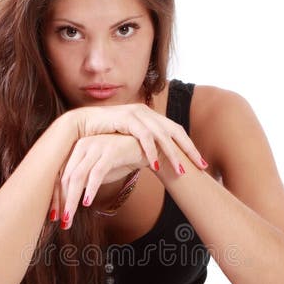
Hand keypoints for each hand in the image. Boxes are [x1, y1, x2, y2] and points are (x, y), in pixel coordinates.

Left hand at [49, 133, 149, 229]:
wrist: (145, 148)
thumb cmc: (119, 161)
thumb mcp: (96, 171)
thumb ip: (82, 181)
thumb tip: (66, 201)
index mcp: (75, 150)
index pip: (60, 175)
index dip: (56, 197)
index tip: (54, 216)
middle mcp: (82, 145)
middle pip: (66, 177)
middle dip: (62, 202)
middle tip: (62, 222)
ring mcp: (96, 146)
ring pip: (78, 176)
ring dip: (72, 199)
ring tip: (69, 216)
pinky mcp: (111, 151)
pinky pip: (97, 172)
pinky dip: (91, 189)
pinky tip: (87, 202)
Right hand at [73, 102, 206, 175]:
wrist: (81, 124)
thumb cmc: (105, 136)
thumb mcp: (130, 141)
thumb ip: (144, 147)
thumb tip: (158, 160)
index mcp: (151, 117)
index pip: (177, 132)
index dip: (190, 147)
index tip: (202, 164)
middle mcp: (148, 112)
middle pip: (175, 132)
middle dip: (189, 150)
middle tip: (201, 166)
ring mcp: (138, 113)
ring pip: (161, 135)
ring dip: (171, 154)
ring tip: (180, 171)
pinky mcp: (126, 117)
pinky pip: (143, 136)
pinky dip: (151, 150)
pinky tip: (156, 164)